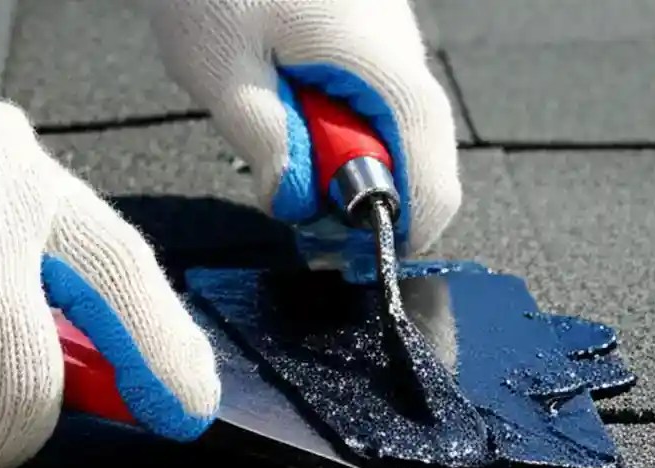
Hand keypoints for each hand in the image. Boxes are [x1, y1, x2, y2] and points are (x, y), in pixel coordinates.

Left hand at [143, 0, 461, 278]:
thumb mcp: (222, 68)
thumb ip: (268, 145)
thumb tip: (296, 204)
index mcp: (379, 66)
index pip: (432, 177)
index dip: (400, 228)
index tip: (348, 248)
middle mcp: (402, 52)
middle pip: (416, 158)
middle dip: (358, 190)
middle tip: (291, 188)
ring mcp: (390, 38)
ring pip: (392, 128)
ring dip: (342, 154)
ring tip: (277, 132)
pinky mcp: (368, 32)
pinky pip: (370, 98)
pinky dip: (336, 121)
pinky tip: (283, 102)